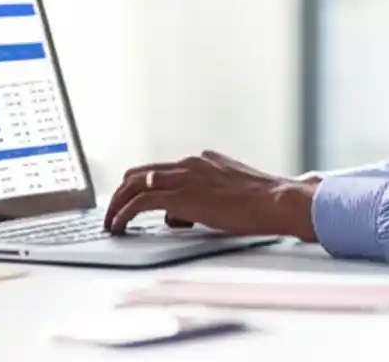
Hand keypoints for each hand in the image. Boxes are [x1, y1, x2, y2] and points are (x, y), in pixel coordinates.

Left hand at [103, 150, 318, 241]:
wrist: (277, 201)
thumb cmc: (265, 203)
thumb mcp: (234, 193)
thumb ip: (210, 197)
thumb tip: (189, 215)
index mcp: (204, 161)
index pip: (163, 170)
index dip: (145, 186)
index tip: (135, 200)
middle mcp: (190, 163)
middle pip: (141, 172)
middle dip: (123, 192)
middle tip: (115, 211)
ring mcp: (184, 177)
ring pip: (134, 184)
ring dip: (117, 204)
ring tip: (111, 223)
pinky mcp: (181, 195)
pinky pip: (139, 202)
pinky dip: (124, 213)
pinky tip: (118, 227)